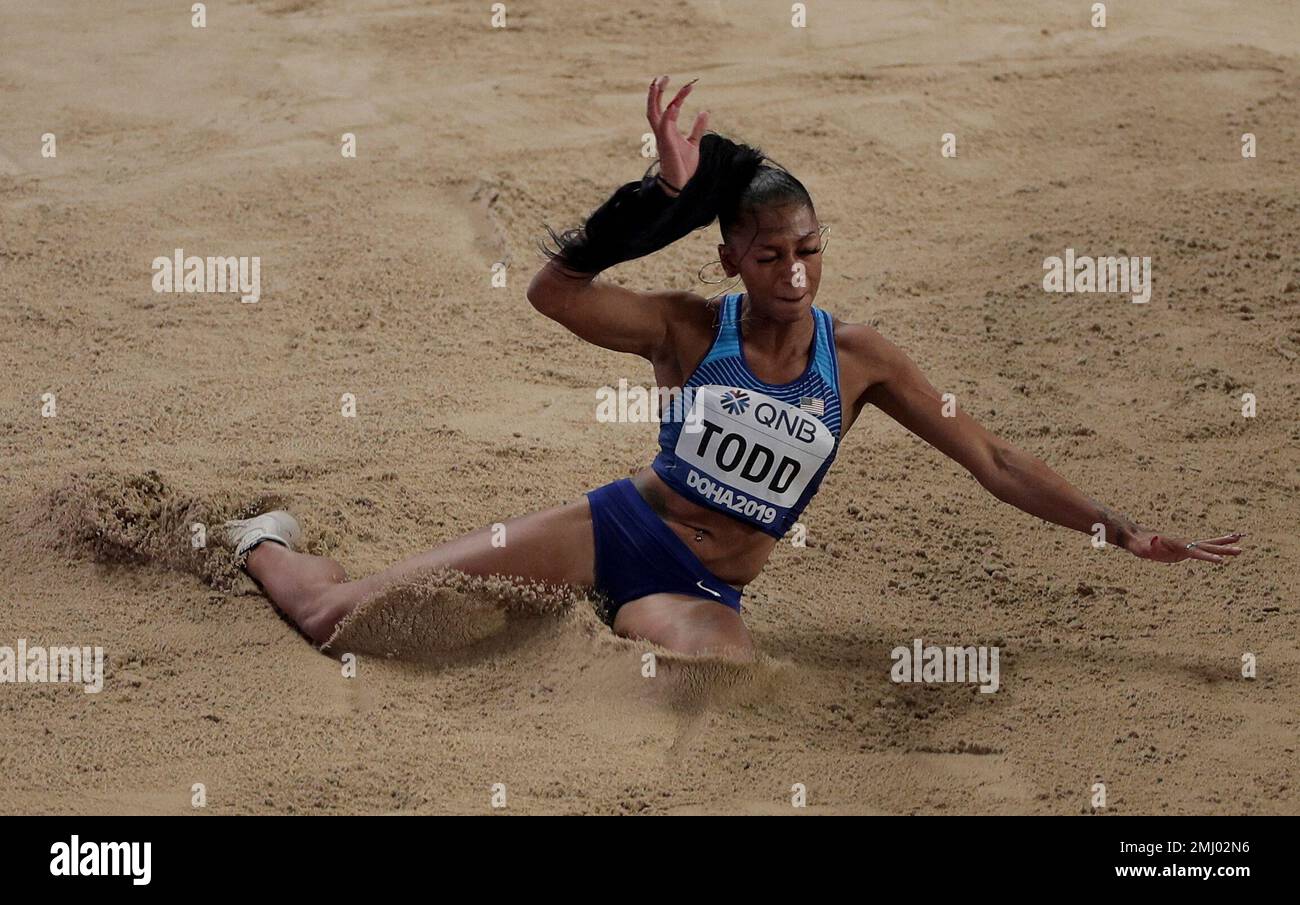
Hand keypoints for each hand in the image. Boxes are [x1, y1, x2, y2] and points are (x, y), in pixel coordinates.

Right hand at [646, 75, 707, 193]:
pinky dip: (668, 114)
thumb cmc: (683, 165)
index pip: (668, 107)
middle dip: (656, 91)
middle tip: (663, 76)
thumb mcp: (693, 142)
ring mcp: (662, 136)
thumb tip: (705, 111)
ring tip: (660, 83)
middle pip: (653, 106)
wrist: (680, 183)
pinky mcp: (665, 143)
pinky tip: (675, 104)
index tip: (690, 85)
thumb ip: (697, 128)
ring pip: (653, 113)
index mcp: (667, 129)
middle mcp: (661, 131)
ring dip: (655, 98)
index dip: (677, 95)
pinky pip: (664, 125)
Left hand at [1124, 530, 1245, 563]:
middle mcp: (1185, 542)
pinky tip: (1224, 548)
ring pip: (1209, 543)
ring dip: (1224, 542)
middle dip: (1224, 549)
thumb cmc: (1140, 544)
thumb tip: (1156, 539)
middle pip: (1208, 545)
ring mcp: (1187, 544)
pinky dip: (1215, 546)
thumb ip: (1151, 544)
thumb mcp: (1144, 546)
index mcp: (1178, 543)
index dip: (1208, 556)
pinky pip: (1203, 548)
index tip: (1221, 561)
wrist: (1138, 538)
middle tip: (1241, 550)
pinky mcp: (1186, 549)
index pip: (1196, 551)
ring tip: (1241, 538)